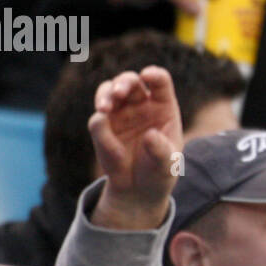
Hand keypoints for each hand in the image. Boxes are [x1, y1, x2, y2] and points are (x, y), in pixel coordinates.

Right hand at [87, 67, 183, 229]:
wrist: (138, 189)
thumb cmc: (159, 171)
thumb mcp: (167, 164)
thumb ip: (161, 149)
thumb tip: (150, 136)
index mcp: (163, 106)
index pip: (160, 82)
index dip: (154, 75)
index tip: (148, 76)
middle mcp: (140, 104)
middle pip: (130, 81)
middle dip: (122, 83)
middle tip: (118, 94)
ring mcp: (119, 113)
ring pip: (107, 91)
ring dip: (104, 95)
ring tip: (104, 108)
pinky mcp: (102, 126)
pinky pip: (97, 120)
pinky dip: (101, 129)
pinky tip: (112, 148)